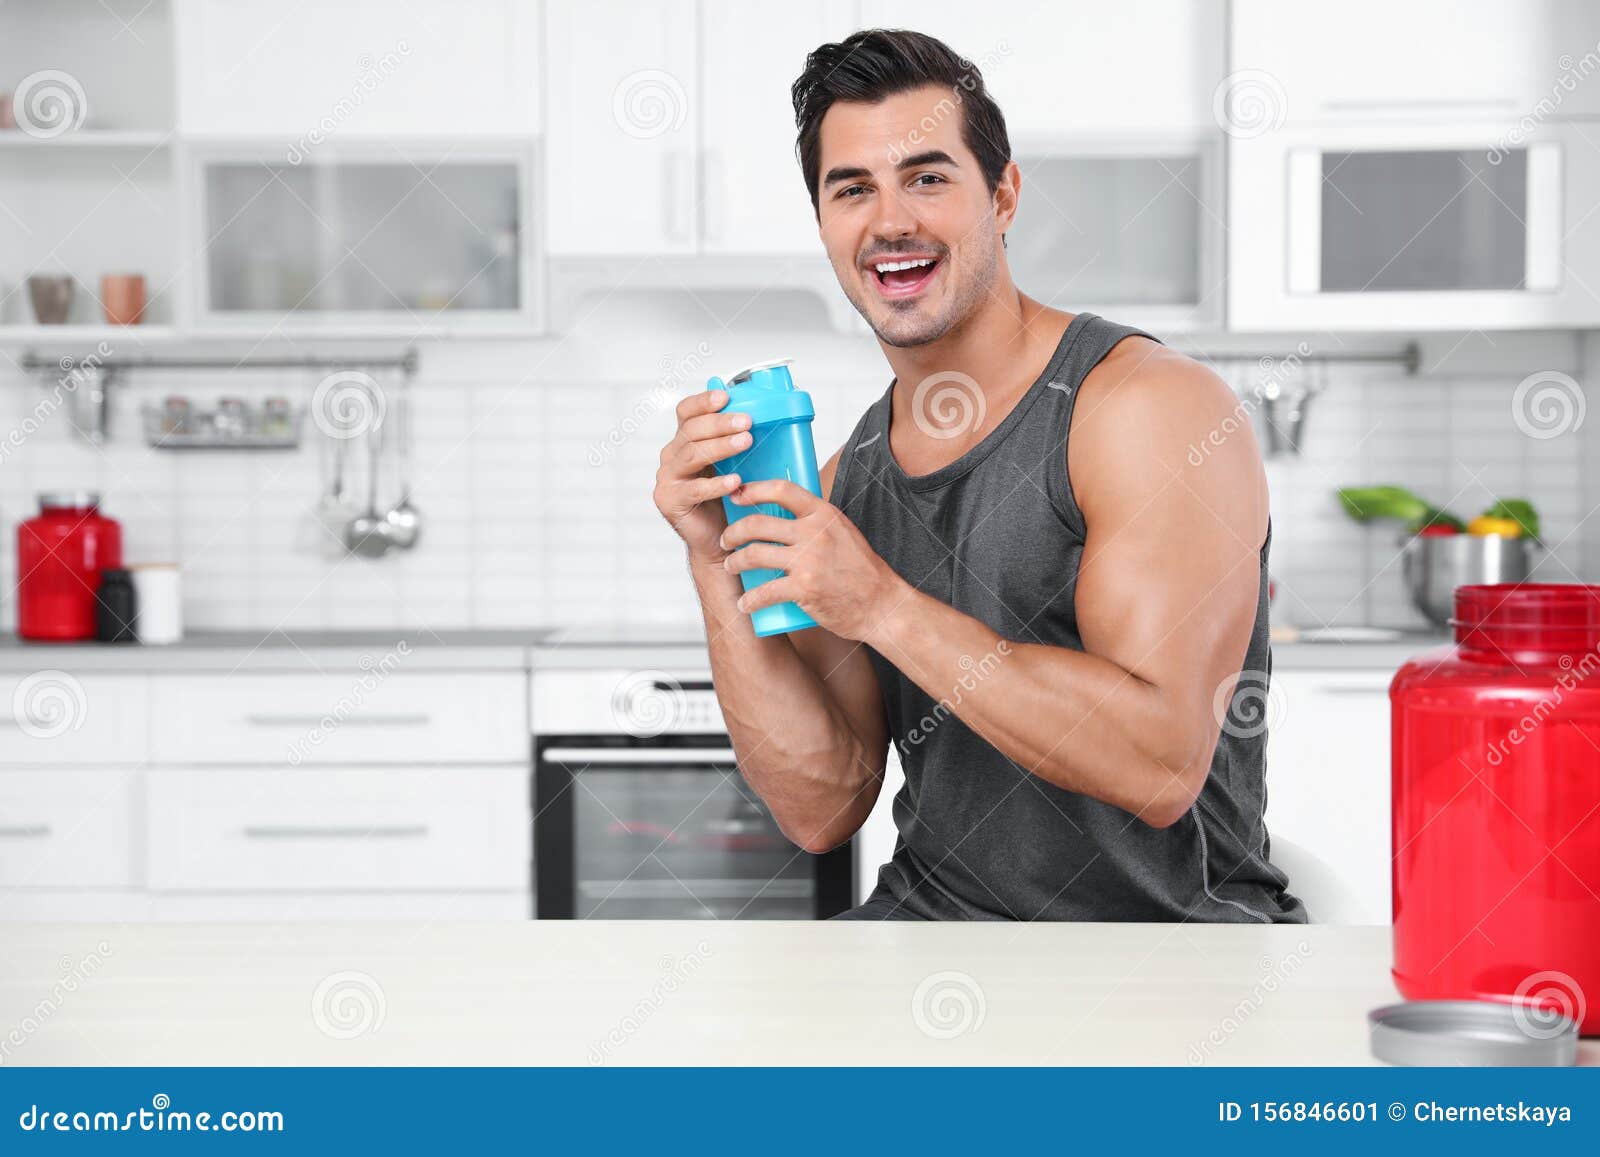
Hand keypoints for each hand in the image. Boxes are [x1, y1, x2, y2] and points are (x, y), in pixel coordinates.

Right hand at [652, 388, 751, 564]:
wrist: (720, 541)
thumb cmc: (730, 500)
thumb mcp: (734, 464)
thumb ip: (738, 442)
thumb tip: (768, 414)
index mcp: (684, 441)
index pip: (686, 412)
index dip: (703, 402)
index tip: (725, 396)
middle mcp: (671, 456)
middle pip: (690, 431)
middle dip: (720, 423)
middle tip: (747, 422)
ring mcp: (667, 479)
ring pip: (691, 455)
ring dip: (720, 447)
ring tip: (746, 442)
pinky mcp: (670, 501)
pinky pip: (694, 489)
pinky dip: (716, 485)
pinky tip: (735, 481)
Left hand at [720, 479, 905, 641]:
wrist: (881, 603)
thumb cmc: (860, 570)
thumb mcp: (842, 531)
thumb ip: (816, 521)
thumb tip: (783, 512)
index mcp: (824, 514)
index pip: (782, 489)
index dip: (753, 490)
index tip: (737, 496)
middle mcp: (815, 532)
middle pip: (758, 523)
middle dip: (734, 532)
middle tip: (727, 540)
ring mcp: (809, 560)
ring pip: (755, 555)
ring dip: (735, 562)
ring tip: (731, 566)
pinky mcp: (804, 588)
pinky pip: (765, 592)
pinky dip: (749, 600)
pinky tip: (744, 603)